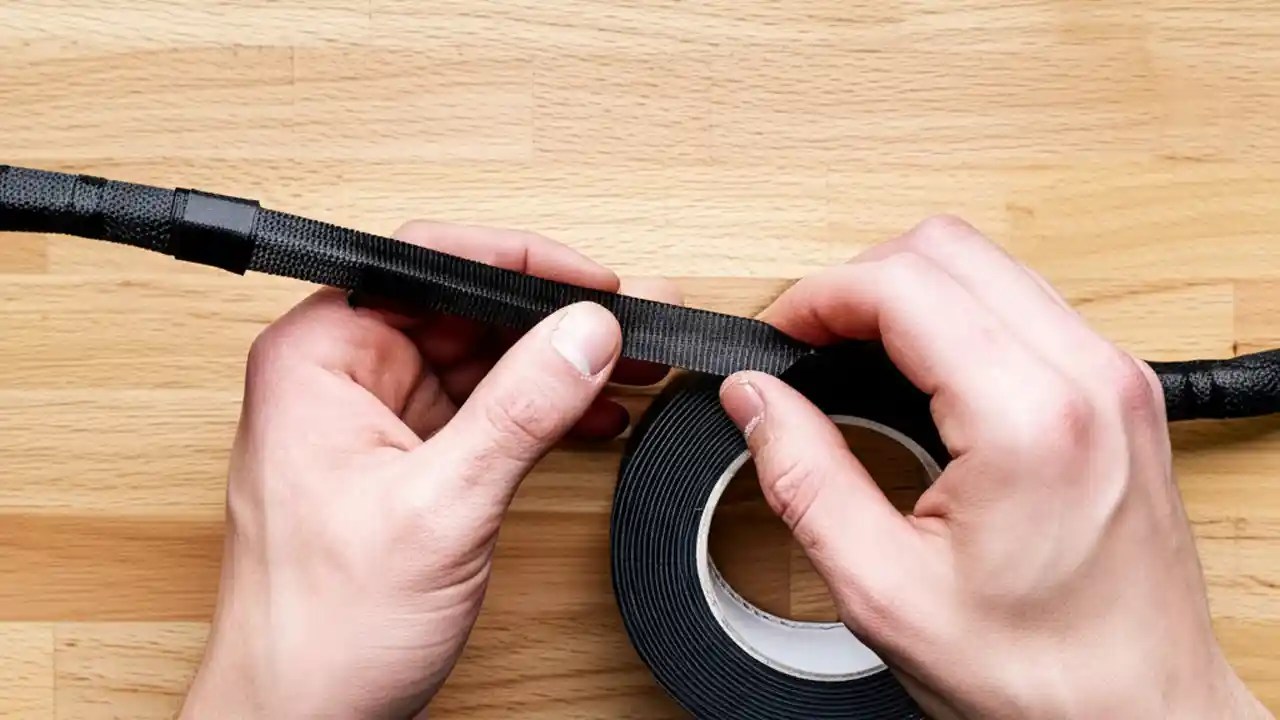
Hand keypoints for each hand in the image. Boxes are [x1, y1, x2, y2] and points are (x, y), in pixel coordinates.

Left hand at [180, 222, 679, 718]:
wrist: (301, 717)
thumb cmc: (322, 630)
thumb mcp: (439, 507)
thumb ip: (519, 410)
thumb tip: (583, 332)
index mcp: (320, 358)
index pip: (429, 263)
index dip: (521, 262)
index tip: (593, 281)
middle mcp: (343, 375)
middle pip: (466, 309)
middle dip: (555, 320)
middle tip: (632, 326)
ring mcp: (375, 417)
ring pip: (482, 359)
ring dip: (556, 366)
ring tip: (631, 369)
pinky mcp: (405, 459)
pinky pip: (483, 410)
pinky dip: (540, 413)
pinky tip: (594, 416)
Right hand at [719, 216, 1270, 718]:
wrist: (1143, 715)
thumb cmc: (1042, 676)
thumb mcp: (888, 592)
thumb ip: (806, 480)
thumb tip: (755, 401)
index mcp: (1029, 421)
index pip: (903, 284)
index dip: (819, 296)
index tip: (781, 334)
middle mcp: (1089, 378)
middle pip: (947, 247)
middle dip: (858, 280)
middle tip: (809, 341)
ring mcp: (1116, 377)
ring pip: (988, 263)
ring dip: (907, 289)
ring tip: (853, 351)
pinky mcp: (1122, 391)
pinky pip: (1024, 300)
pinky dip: (955, 311)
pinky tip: (919, 368)